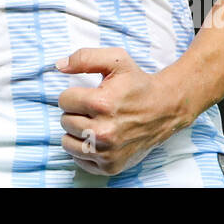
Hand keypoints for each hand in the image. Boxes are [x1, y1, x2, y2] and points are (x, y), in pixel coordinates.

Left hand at [56, 47, 189, 175]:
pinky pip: (79, 159)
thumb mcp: (116, 60)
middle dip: (75, 112)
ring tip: (93, 123)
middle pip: (65, 121)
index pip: (64, 101)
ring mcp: (107, 152)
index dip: (74, 95)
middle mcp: (104, 132)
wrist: (165, 109)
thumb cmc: (138, 84)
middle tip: (93, 110)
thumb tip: (59, 65)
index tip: (88, 96)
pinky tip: (97, 138)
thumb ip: (84, 58)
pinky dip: (84, 149)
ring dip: (76, 132)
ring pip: (68, 142)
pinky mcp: (110, 166)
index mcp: (102, 104)